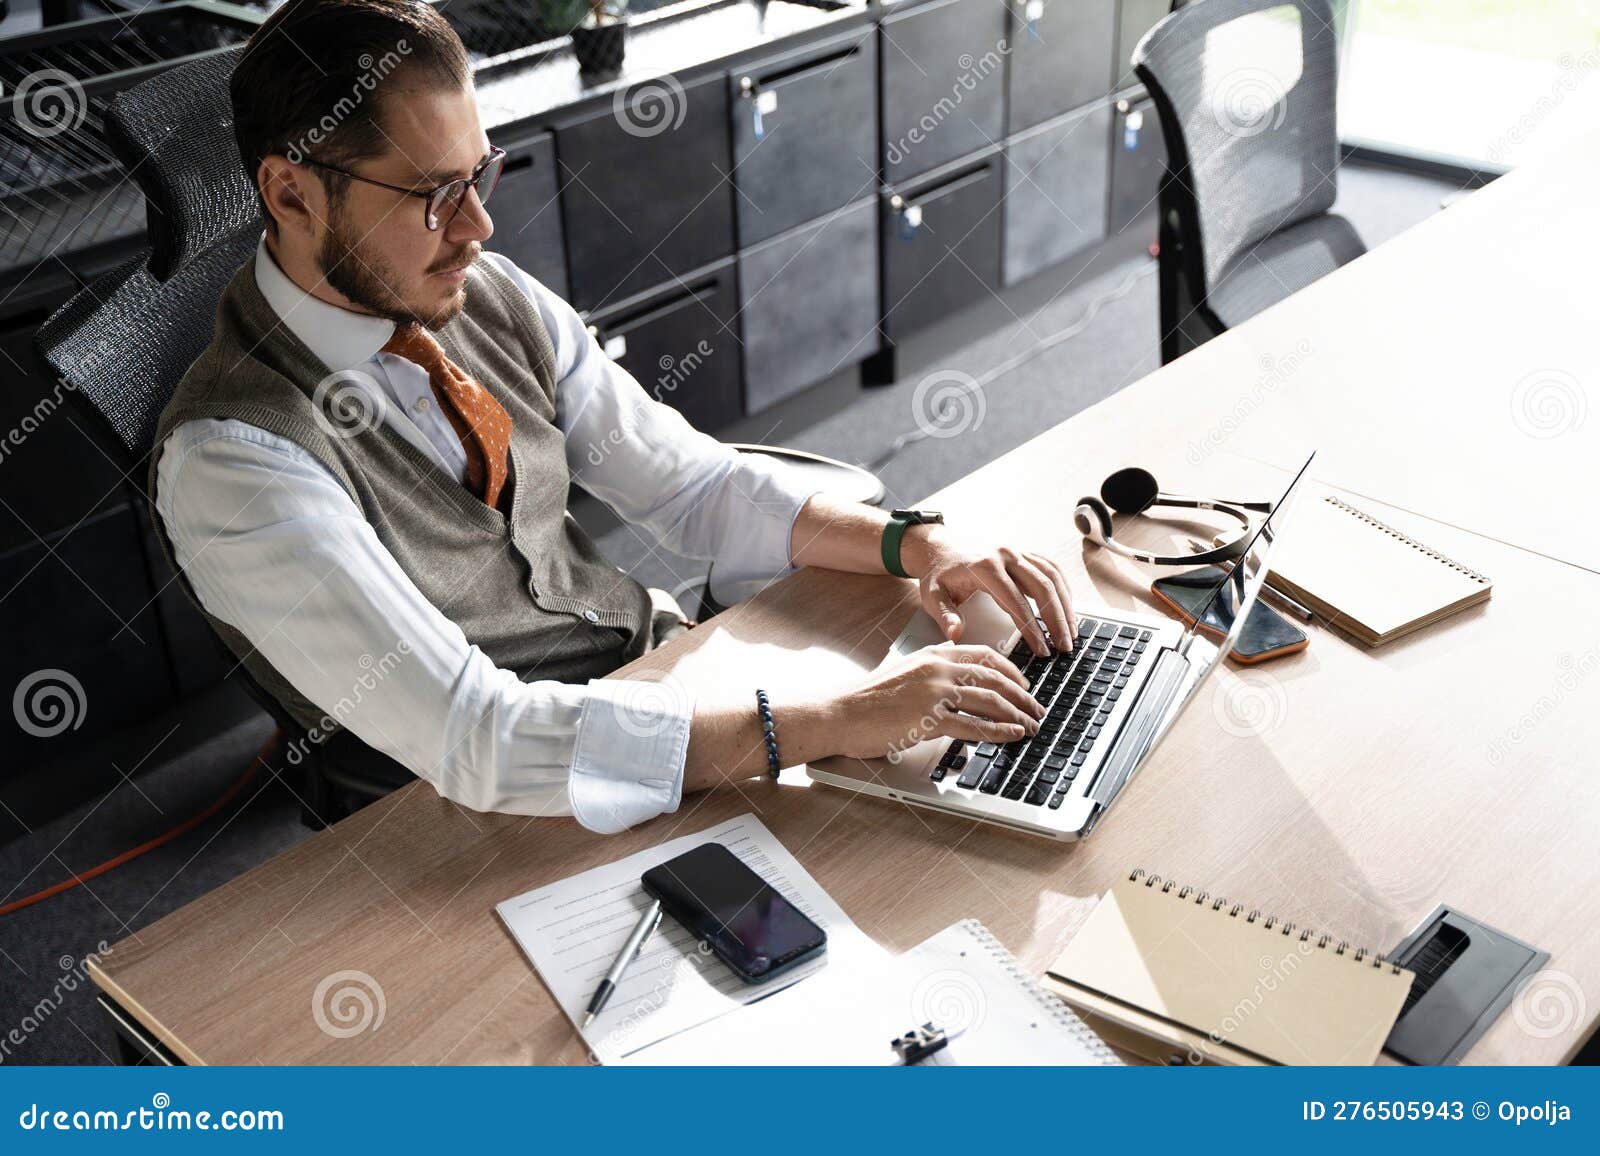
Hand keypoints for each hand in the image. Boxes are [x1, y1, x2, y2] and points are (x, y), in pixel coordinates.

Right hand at [825, 642, 1043, 759]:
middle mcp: (939, 668)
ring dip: (1017, 715)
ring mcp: (936, 692)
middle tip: (1036, 709)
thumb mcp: (906, 672)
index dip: (1010, 670)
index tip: (1024, 684)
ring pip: (991, 701)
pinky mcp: (931, 718)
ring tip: (1030, 725)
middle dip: (1022, 696)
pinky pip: (975, 725)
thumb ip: (933, 669)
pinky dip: (999, 731)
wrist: (841, 713)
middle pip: (995, 678)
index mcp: (934, 654)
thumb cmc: (869, 699)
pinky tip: (1012, 736)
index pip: (984, 656)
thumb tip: (957, 672)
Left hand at [904, 528, 1076, 655]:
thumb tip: (955, 636)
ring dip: (1066, 604)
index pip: (1015, 602)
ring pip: (1052, 576)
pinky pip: (1050, 567)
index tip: (1042, 649)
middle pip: (1042, 587)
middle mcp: (1005, 555)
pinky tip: (1067, 607)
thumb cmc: (938, 574)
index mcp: (985, 568)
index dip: (1031, 628)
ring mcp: (1016, 551)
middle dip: (1056, 619)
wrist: (938, 548)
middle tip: (1064, 646)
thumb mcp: (933, 596)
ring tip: (1071, 632)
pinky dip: (1063, 587)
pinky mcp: (1023, 552)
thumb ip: (946, 616)